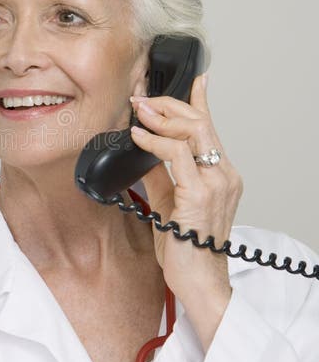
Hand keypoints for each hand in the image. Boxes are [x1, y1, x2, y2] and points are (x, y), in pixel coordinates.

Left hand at [129, 74, 242, 350]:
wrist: (198, 282)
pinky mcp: (200, 194)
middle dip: (169, 103)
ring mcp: (215, 183)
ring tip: (137, 110)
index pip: (210, 128)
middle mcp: (223, 175)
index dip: (199, 100)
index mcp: (220, 175)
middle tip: (141, 97)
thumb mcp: (169, 203)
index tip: (193, 79)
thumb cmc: (186, 249)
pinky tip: (137, 137)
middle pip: (200, 122)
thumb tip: (143, 151)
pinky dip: (153, 141)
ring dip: (159, 116)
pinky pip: (175, 155)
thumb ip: (161, 176)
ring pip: (191, 132)